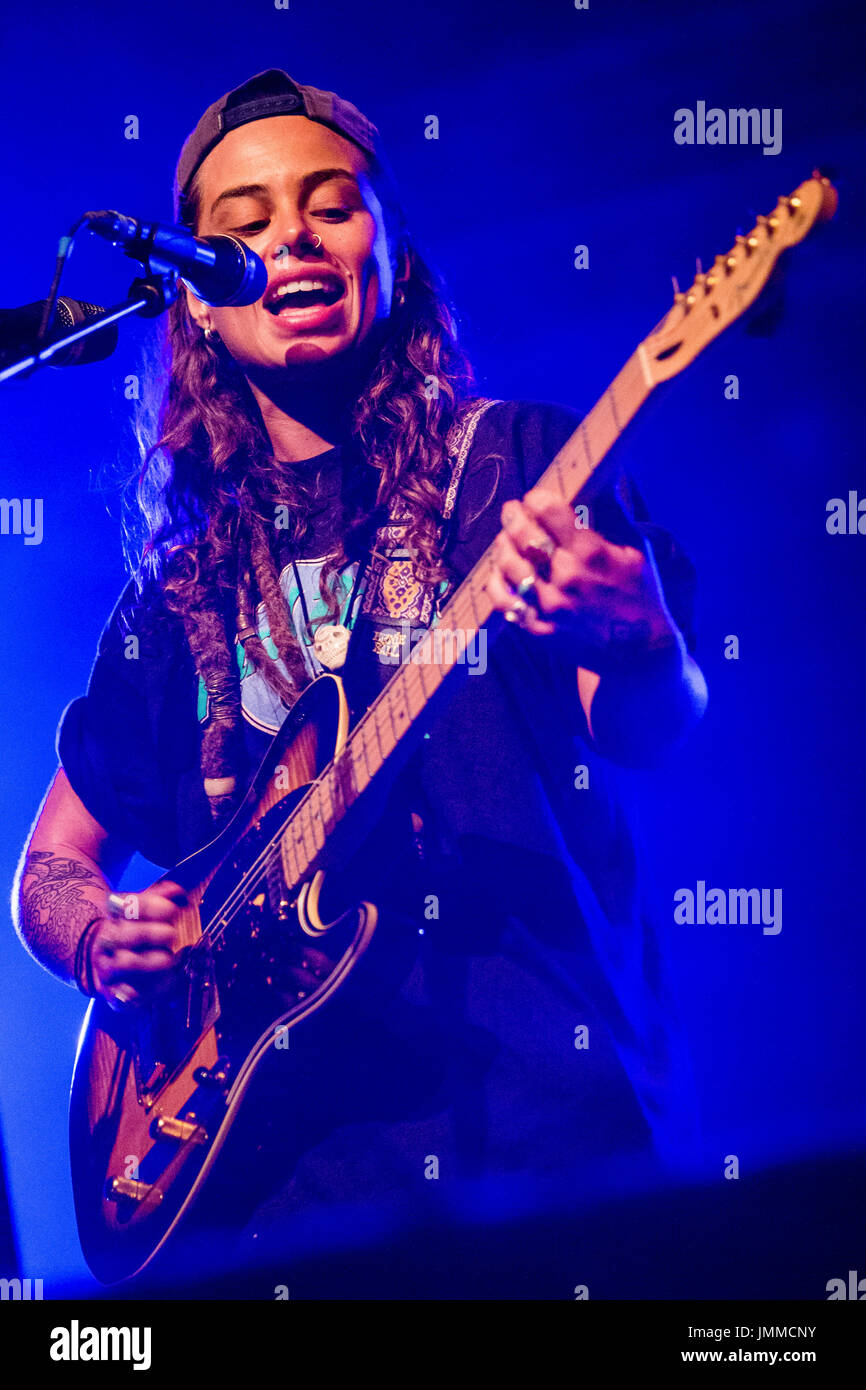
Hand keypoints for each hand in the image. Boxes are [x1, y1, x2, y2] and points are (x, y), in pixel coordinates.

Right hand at [87, 881, 186, 1010]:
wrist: (103, 956)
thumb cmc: (134, 928)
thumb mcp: (144, 908)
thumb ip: (161, 897)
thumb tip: (178, 893)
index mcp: (115, 915)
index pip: (126, 906)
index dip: (148, 907)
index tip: (171, 909)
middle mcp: (108, 940)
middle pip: (122, 935)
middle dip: (148, 934)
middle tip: (171, 934)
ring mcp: (108, 967)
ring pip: (122, 964)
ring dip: (147, 962)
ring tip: (169, 959)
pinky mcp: (112, 993)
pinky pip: (122, 997)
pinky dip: (136, 995)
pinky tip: (153, 987)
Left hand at [486, 488, 681, 672]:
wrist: (641, 654)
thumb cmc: (642, 596)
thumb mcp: (636, 551)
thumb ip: (615, 513)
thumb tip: (610, 475)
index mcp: (592, 553)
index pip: (548, 510)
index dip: (536, 498)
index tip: (534, 497)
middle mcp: (567, 578)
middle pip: (522, 534)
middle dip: (513, 515)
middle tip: (511, 510)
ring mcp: (550, 606)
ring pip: (507, 564)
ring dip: (503, 545)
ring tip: (506, 539)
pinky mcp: (538, 630)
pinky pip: (502, 600)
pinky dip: (496, 581)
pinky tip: (500, 571)